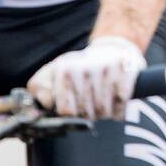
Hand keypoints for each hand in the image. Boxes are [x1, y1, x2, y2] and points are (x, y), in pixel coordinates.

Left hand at [28, 36, 145, 119]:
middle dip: (88, 114)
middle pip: (85, 113)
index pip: (66, 111)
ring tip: (102, 104)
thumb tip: (43, 102)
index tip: (72, 108)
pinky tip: (115, 104)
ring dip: (104, 114)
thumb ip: (39, 87)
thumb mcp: (55, 72)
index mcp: (64, 69)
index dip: (70, 114)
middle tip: (90, 105)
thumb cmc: (79, 68)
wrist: (110, 50)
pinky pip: (121, 106)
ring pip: (104, 112)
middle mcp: (84, 68)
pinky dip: (119, 112)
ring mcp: (105, 69)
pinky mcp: (126, 71)